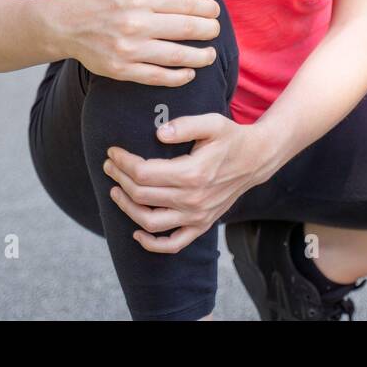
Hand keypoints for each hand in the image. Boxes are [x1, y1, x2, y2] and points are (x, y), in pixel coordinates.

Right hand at [57, 0, 221, 85]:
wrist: (65, 24)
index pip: (186, 3)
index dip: (208, 8)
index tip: (215, 11)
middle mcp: (135, 23)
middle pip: (187, 29)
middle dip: (210, 30)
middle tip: (215, 31)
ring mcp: (128, 49)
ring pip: (177, 56)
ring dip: (201, 56)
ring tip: (211, 54)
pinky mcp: (121, 69)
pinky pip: (157, 77)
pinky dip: (178, 77)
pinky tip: (190, 73)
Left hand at [102, 115, 283, 252]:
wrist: (256, 159)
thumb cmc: (231, 138)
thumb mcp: (213, 122)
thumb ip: (185, 125)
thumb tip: (158, 133)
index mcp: (193, 173)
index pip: (144, 173)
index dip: (123, 162)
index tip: (113, 152)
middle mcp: (193, 199)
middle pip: (141, 195)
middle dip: (119, 179)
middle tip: (110, 166)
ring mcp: (197, 216)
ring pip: (149, 221)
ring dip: (126, 208)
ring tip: (116, 191)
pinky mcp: (201, 225)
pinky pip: (173, 244)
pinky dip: (151, 244)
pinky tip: (137, 233)